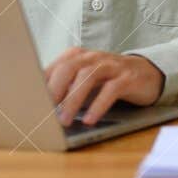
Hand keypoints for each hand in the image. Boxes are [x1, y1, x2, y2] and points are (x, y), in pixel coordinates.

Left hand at [45, 47, 164, 125]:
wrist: (147, 74)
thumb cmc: (108, 79)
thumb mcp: (85, 80)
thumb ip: (65, 86)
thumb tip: (39, 105)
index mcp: (79, 56)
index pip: (56, 66)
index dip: (42, 83)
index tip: (30, 100)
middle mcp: (94, 57)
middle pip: (70, 67)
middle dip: (55, 89)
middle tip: (45, 110)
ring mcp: (112, 66)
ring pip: (89, 77)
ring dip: (74, 100)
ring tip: (65, 120)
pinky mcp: (128, 78)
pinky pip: (111, 90)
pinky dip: (99, 105)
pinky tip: (90, 119)